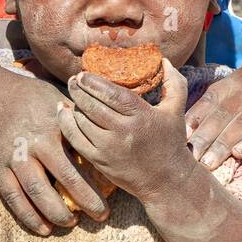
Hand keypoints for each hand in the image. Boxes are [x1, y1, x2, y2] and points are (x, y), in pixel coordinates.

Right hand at [0, 54, 109, 233]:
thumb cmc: (28, 95)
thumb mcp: (56, 97)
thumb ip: (78, 115)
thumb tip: (105, 127)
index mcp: (54, 125)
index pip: (83, 154)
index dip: (98, 175)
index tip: (114, 190)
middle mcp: (34, 143)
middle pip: (65, 179)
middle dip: (86, 200)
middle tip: (101, 216)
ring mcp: (13, 158)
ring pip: (37, 193)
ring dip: (56, 213)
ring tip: (71, 224)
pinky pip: (13, 198)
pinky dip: (28, 216)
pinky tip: (43, 228)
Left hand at [57, 59, 191, 202]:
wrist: (167, 181)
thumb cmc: (171, 142)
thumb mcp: (177, 110)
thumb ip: (174, 83)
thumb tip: (165, 60)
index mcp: (142, 115)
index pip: (111, 93)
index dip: (93, 82)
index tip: (83, 73)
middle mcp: (124, 132)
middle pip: (92, 106)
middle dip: (78, 89)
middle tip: (73, 80)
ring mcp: (109, 148)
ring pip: (82, 121)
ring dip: (73, 105)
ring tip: (71, 93)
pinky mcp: (100, 162)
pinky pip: (76, 140)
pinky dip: (66, 124)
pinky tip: (64, 112)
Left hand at [185, 38, 241, 168]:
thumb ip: (225, 95)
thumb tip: (200, 117)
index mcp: (232, 84)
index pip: (205, 105)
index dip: (190, 124)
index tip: (174, 142)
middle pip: (219, 119)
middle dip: (201, 141)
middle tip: (185, 161)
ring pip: (239, 128)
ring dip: (221, 147)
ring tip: (207, 164)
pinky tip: (240, 154)